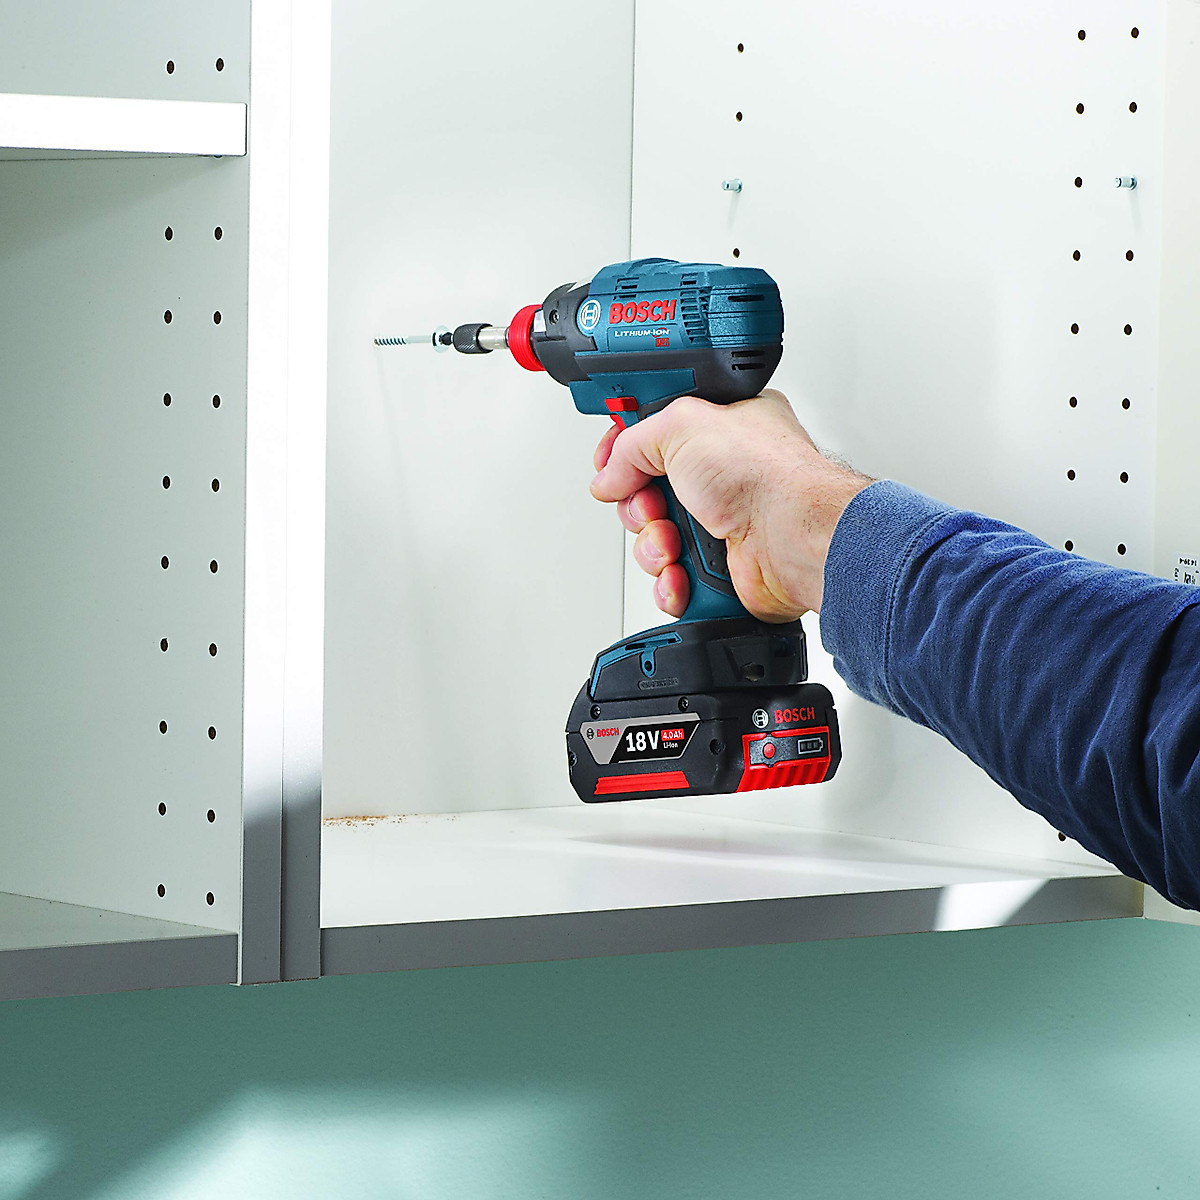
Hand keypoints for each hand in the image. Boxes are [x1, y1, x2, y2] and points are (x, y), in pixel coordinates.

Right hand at [589, 389, 872, 620]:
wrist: (793, 538)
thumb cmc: (766, 474)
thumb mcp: (681, 425)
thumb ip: (632, 443)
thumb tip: (609, 473)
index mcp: (720, 429)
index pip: (655, 435)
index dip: (626, 448)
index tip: (610, 460)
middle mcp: (721, 475)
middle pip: (645, 492)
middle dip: (638, 506)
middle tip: (653, 505)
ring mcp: (718, 522)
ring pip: (653, 539)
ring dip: (652, 547)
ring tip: (673, 544)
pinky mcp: (717, 567)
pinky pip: (670, 578)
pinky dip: (669, 581)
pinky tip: (683, 574)